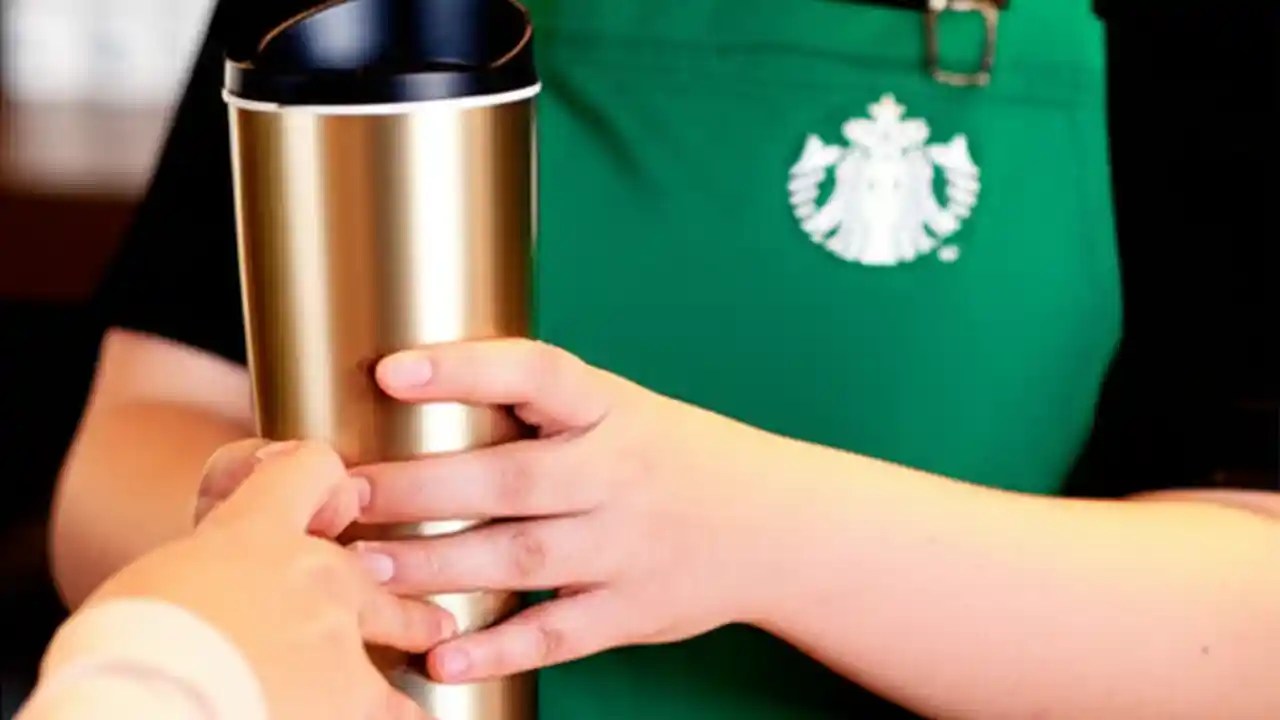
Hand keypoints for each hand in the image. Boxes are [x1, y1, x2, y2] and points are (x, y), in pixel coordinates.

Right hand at [89, 441, 455, 719]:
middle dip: (380, 581)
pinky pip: (397, 708)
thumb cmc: (126, 652)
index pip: (307, 468)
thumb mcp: (144, 593)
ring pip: (397, 627)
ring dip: (409, 634)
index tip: (334, 497)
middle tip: (404, 592)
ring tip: (430, 646)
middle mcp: (313, 574)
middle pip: (363, 564)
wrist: (156, 701)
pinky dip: (402, 713)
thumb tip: (206, 614)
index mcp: (253, 532)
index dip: (320, 481)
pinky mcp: (357, 699)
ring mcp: (341, 637)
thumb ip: (197, 579)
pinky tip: (416, 715)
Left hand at [355, 339, 798, 683]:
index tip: (392, 372)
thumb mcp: (625, 411)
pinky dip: (497, 649)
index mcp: (614, 410)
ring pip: (523, 558)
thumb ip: (543, 409)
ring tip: (362, 571)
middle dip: (423, 488)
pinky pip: (557, 634)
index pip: (538, 374)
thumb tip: (423, 391)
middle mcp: (620, 475)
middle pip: (512, 479)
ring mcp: (628, 547)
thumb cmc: (678, 458)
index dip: (465, 369)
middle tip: (348, 493)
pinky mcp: (632, 611)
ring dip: (438, 566)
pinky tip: (440, 655)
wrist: (776, 525)